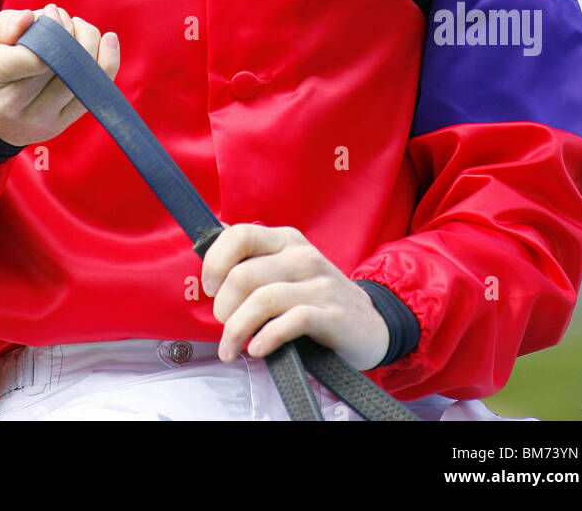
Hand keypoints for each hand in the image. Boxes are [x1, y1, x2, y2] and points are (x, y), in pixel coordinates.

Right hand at [0, 3, 119, 147]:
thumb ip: (2, 23)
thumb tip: (32, 18)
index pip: (34, 56)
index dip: (53, 29)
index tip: (50, 13)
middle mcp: (14, 106)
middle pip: (61, 65)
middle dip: (71, 31)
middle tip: (61, 17)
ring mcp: (39, 119)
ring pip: (81, 78)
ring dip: (88, 43)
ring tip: (77, 28)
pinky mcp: (59, 125)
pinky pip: (93, 94)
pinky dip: (106, 64)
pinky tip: (107, 42)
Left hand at [200, 223, 389, 371]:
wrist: (372, 324)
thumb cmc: (317, 298)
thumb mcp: (286, 268)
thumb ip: (253, 256)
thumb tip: (214, 233)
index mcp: (286, 240)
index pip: (240, 235)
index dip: (215, 261)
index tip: (209, 287)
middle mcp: (302, 256)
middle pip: (244, 275)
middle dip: (223, 307)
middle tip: (223, 326)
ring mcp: (320, 284)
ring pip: (263, 299)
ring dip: (237, 328)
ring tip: (231, 348)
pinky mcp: (333, 314)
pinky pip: (291, 321)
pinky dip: (267, 337)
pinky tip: (258, 349)